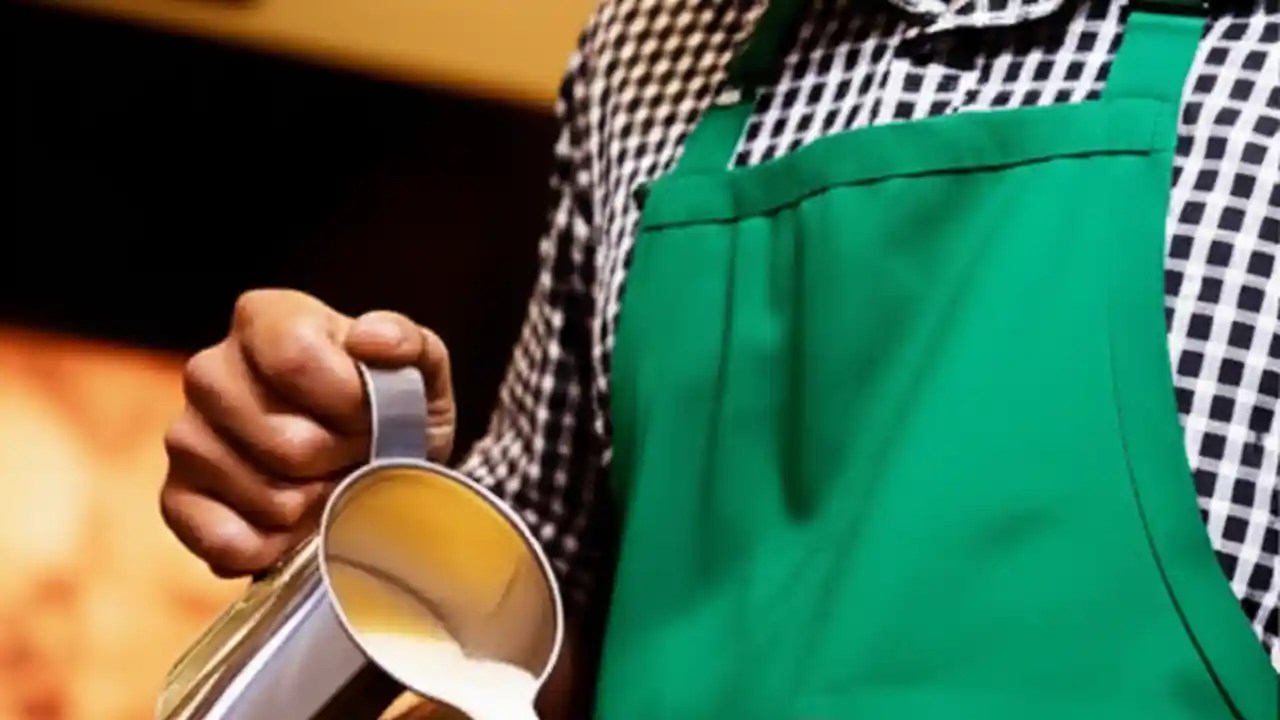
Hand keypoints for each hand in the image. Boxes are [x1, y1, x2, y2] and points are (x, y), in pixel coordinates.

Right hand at [160, 289, 454, 577]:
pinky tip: (294, 529)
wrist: (376, 462)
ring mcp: (188, 434)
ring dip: (314, 506)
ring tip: (330, 486)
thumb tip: (371, 339)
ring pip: (263, 495)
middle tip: (357, 458)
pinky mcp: (178, 495)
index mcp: (266, 319)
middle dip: (339, 462)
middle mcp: (212, 369)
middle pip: (284, 440)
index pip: (295, 361)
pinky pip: (223, 538)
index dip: (349, 404)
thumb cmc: (394, 406)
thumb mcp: (421, 369)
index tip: (375, 419)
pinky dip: (272, 546)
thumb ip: (408, 343)